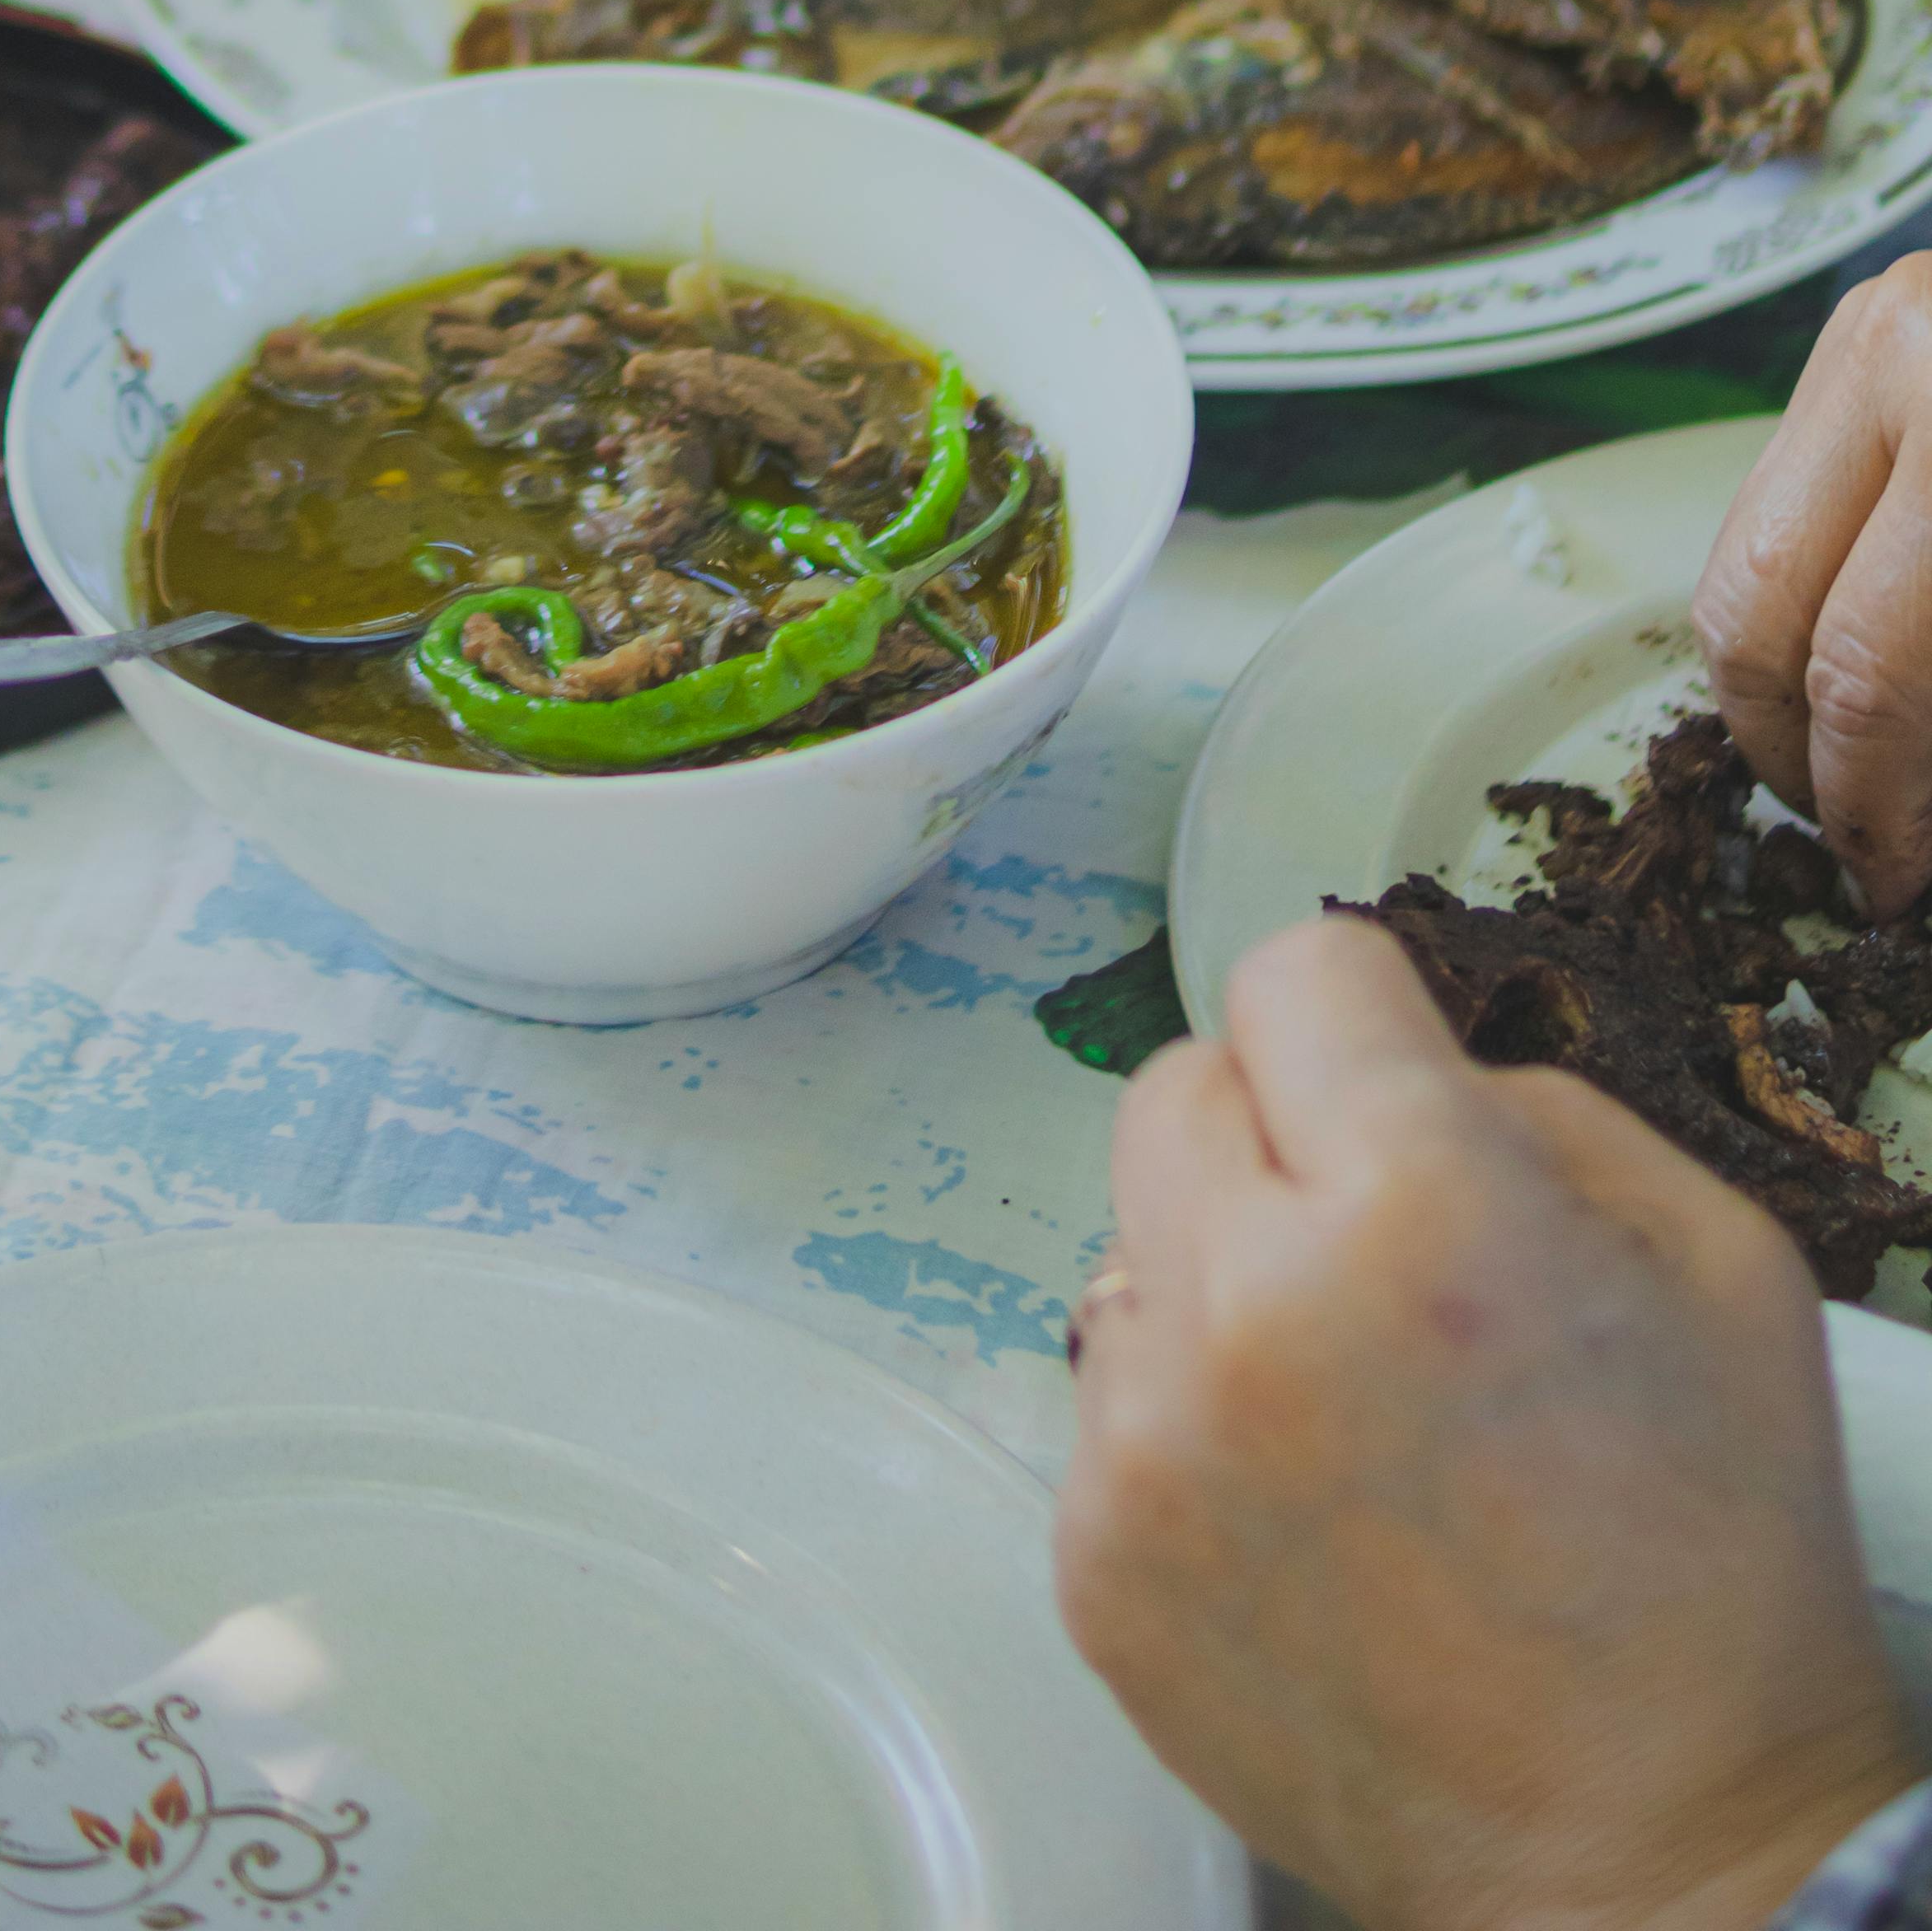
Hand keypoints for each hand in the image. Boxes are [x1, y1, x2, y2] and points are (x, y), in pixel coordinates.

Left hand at [1058, 915, 1914, 1930]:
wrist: (1660, 1866)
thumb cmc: (1715, 1573)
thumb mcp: (1713, 1259)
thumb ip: (1536, 1108)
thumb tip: (1401, 1062)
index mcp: (1413, 1203)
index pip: (1292, 969)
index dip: (1363, 1022)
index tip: (1396, 1088)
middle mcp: (1246, 1304)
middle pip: (1179, 1084)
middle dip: (1275, 1133)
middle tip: (1376, 1247)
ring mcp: (1146, 1444)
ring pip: (1132, 1247)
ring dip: (1222, 1285)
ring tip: (1352, 1408)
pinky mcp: (1094, 1561)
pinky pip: (1108, 1406)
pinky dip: (1191, 1429)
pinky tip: (1312, 1515)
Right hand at [1697, 260, 1931, 913]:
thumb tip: (1926, 836)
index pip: (1868, 666)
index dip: (1875, 807)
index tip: (1898, 888)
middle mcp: (1898, 362)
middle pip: (1760, 607)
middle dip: (1795, 758)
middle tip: (1859, 843)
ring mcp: (1860, 333)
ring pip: (1742, 552)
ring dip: (1784, 686)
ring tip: (1856, 766)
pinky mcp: (1852, 334)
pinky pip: (1784, 498)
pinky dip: (1813, 601)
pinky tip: (1876, 669)